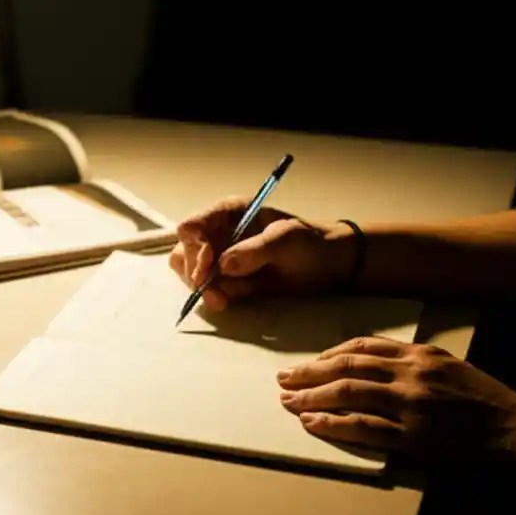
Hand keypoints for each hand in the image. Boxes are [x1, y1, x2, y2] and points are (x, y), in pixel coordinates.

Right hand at [168, 196, 354, 309]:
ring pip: (190, 272)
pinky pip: (207, 288)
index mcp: (229, 213)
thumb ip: (255, 250)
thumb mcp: (286, 240)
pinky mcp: (228, 279)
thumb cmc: (311, 242)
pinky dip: (212, 296)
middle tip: (211, 292)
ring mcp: (221, 257)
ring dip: (200, 288)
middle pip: (184, 251)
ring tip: (221, 301)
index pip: (192, 227)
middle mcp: (218, 233)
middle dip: (193, 273)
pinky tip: (228, 302)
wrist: (330, 266)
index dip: (194, 248)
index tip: (207, 268)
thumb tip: (223, 266)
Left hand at [277, 336, 515, 465]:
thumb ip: (413, 361)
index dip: (329, 353)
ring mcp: (411, 405)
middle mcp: (411, 374)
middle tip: (283, 379)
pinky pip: (364, 428)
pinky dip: (334, 425)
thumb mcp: (450, 366)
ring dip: (312, 397)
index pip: (362, 345)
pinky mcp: (413, 436)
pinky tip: (312, 423)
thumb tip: (373, 363)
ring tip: (288, 401)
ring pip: (348, 393)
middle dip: (309, 372)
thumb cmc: (486, 400)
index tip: (309, 362)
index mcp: (419, 354)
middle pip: (347, 366)